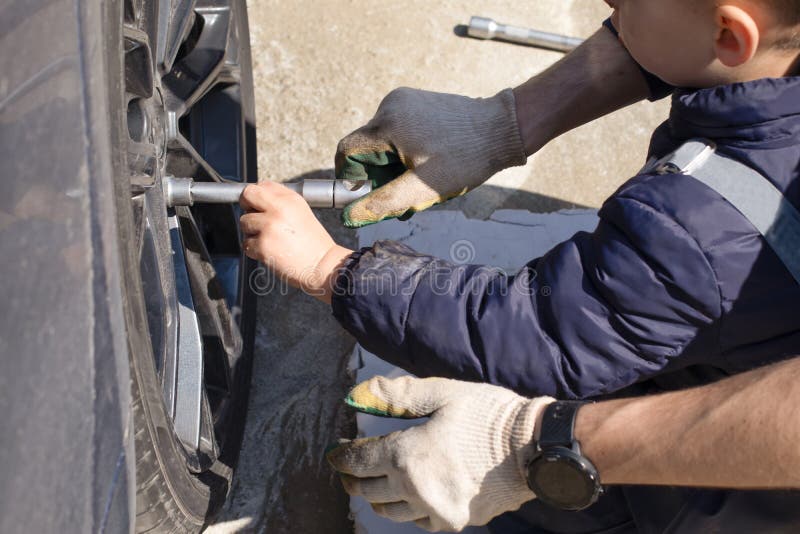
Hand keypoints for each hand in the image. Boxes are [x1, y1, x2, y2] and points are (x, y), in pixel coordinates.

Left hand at [239, 181, 352, 301]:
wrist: (321, 264)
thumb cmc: (312, 242)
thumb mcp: (301, 211)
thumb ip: (279, 201)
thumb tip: (255, 197)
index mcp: (289, 199)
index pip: (261, 185)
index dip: (256, 196)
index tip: (258, 205)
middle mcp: (278, 209)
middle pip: (247, 196)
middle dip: (246, 206)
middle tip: (255, 218)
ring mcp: (269, 227)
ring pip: (244, 222)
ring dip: (252, 232)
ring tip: (270, 239)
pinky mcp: (262, 245)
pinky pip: (246, 244)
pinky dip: (255, 250)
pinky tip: (270, 251)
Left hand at [326, 376, 553, 531]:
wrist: (535, 448)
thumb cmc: (488, 415)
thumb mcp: (442, 393)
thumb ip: (395, 394)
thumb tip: (356, 394)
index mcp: (408, 454)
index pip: (359, 461)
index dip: (342, 457)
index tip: (335, 453)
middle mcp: (415, 489)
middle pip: (367, 490)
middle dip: (352, 478)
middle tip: (348, 469)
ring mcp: (434, 510)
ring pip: (389, 512)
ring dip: (376, 497)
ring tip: (374, 484)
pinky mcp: (454, 521)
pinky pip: (418, 522)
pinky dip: (407, 509)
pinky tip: (409, 496)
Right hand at [335, 87, 526, 227]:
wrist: (503, 129)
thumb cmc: (466, 159)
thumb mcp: (422, 190)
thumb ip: (383, 203)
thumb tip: (349, 216)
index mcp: (387, 124)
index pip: (347, 152)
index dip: (352, 178)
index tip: (370, 196)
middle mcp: (390, 105)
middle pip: (366, 148)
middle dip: (379, 176)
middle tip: (405, 198)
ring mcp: (403, 100)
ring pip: (382, 142)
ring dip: (393, 166)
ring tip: (422, 182)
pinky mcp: (416, 101)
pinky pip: (397, 132)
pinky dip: (404, 152)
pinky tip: (427, 165)